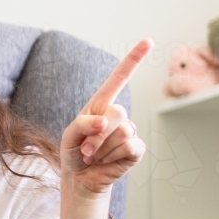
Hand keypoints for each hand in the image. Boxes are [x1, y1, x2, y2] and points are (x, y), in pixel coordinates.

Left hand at [60, 38, 151, 194]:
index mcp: (101, 104)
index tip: (148, 41)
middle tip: (86, 149)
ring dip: (101, 149)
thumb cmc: (74, 151)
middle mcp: (117, 115)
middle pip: (117, 112)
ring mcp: (129, 131)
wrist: (80, 177)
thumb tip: (104, 122)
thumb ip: (82, 123)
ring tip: (93, 156)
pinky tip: (106, 162)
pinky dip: (113, 157)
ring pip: (121, 133)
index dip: (134, 59)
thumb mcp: (69, 135)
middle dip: (97, 134)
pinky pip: (130, 147)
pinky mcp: (136, 149)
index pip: (119, 78)